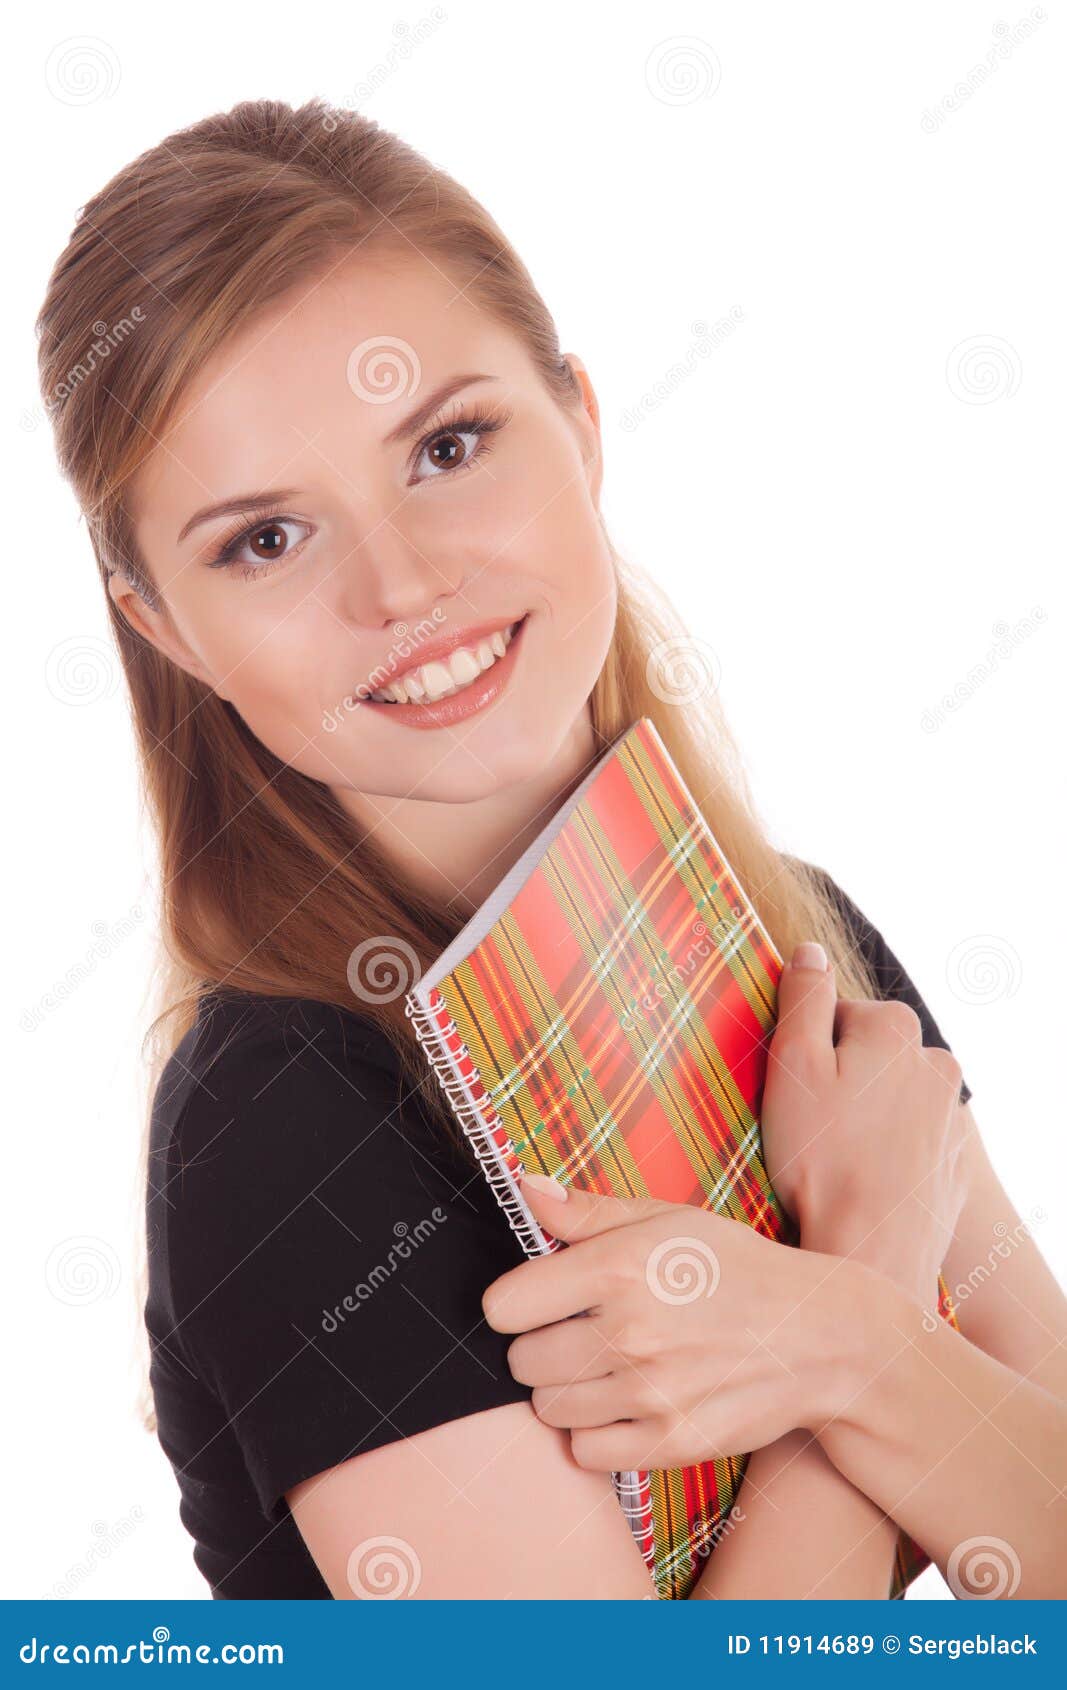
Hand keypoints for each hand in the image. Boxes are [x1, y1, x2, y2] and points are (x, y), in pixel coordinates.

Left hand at [482, 1173, 852, 1472]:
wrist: (817, 1336)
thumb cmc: (734, 1269)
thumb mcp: (666, 1220)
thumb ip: (586, 1211)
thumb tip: (523, 1189)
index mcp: (618, 1267)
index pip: (503, 1307)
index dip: (517, 1302)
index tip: (542, 1299)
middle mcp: (629, 1332)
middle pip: (521, 1362)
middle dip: (542, 1346)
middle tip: (583, 1332)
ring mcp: (649, 1393)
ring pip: (549, 1408)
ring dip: (569, 1391)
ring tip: (610, 1366)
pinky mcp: (669, 1443)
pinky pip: (584, 1452)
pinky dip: (598, 1434)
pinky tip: (628, 1403)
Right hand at [760, 941, 969, 1304]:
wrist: (872, 1255)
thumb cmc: (821, 1159)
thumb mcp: (793, 1064)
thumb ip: (804, 997)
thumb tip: (810, 950)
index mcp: (895, 1028)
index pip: (838, 1016)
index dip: (805, 1052)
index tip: (791, 1092)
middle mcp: (937, 1064)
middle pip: (871, 1056)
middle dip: (840, 1082)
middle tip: (808, 1128)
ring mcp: (951, 1118)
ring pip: (893, 1100)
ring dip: (865, 1118)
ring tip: (833, 1161)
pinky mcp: (953, 1167)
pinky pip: (911, 1145)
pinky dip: (887, 1155)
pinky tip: (859, 1183)